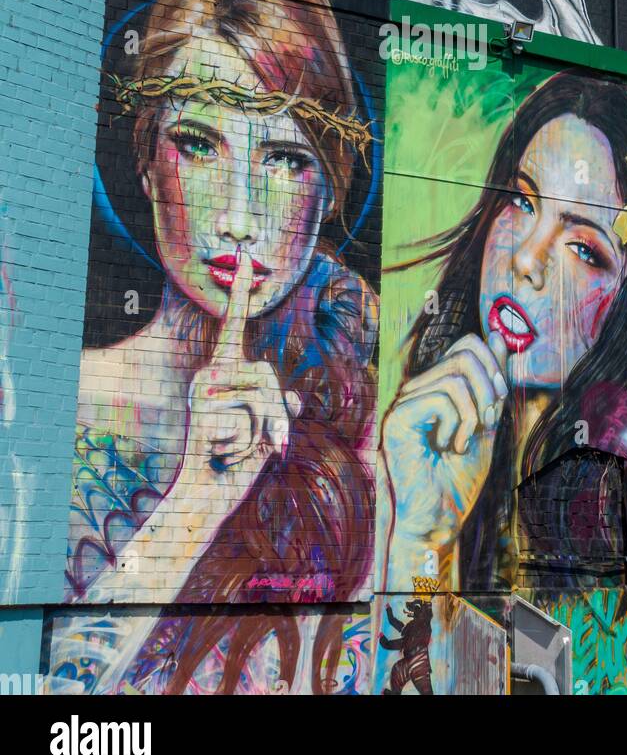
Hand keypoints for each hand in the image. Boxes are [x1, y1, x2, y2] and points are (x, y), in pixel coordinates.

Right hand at [176, 248, 299, 514]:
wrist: (205, 497)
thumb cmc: (235, 464)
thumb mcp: (265, 433)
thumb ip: (277, 412)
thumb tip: (295, 401)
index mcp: (222, 373)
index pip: (235, 328)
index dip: (241, 292)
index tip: (248, 257)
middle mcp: (209, 376)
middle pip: (268, 376)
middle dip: (276, 415)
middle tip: (267, 446)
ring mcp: (203, 392)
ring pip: (263, 398)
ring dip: (263, 433)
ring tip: (236, 449)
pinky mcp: (203, 411)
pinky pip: (252, 421)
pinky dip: (249, 446)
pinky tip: (224, 454)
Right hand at [381, 332, 508, 554]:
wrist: (439, 518)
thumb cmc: (459, 479)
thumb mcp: (487, 423)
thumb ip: (491, 382)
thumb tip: (497, 335)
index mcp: (433, 388)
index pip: (465, 344)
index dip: (492, 364)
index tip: (499, 401)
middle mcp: (415, 389)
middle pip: (463, 353)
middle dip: (489, 387)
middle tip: (488, 423)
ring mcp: (403, 401)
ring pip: (456, 376)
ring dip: (475, 414)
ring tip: (464, 442)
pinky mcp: (398, 418)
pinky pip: (444, 397)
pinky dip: (460, 424)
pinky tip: (449, 447)